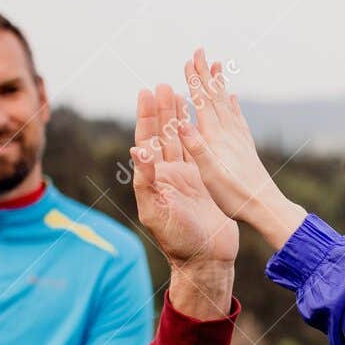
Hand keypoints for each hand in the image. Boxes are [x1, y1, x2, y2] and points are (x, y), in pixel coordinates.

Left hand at [133, 85, 238, 320]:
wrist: (207, 259)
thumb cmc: (180, 241)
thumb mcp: (158, 212)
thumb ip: (147, 182)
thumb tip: (136, 150)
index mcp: (154, 180)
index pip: (146, 141)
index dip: (146, 117)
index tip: (146, 92)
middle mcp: (167, 176)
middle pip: (162, 135)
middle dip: (162, 110)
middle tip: (163, 85)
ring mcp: (185, 179)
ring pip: (179, 141)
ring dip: (177, 118)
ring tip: (179, 93)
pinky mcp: (203, 184)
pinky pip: (198, 153)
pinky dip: (195, 135)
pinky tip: (197, 122)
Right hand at [178, 49, 307, 249]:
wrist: (265, 207)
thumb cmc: (235, 196)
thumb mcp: (210, 175)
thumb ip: (197, 148)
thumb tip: (181, 123)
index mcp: (216, 138)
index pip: (202, 102)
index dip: (195, 81)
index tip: (188, 60)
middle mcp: (229, 133)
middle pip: (214, 96)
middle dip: (205, 73)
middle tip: (201, 51)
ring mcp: (239, 138)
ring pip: (226, 103)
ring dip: (219, 83)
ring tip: (218, 66)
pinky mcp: (246, 147)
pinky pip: (237, 118)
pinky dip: (233, 105)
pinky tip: (233, 99)